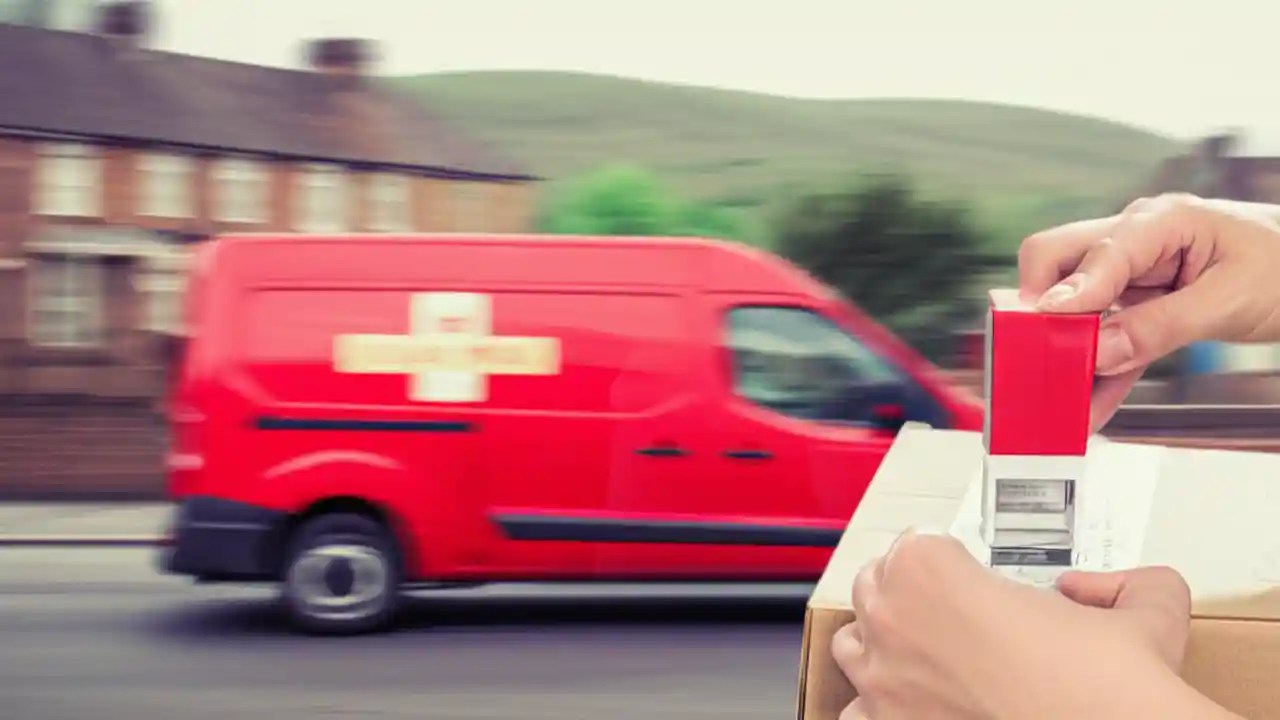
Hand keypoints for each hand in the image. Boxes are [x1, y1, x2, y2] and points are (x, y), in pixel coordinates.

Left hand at [829, 529, 1230, 719]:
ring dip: (879, 647)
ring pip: (853, 647)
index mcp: (929, 566)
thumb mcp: (1148, 608)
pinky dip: (877, 711)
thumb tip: (1090, 589)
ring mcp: (880, 680)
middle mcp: (891, 616)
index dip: (943, 560)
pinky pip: (856, 714)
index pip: (912, 545)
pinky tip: (914, 709)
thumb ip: (1131, 584)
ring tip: (924, 660)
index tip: (964, 576)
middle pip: (874, 589)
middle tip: (951, 616)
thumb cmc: (1114, 682)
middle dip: (907, 596)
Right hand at [1017, 194, 1279, 429]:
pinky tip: (1093, 405)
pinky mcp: (1145, 306)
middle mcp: (1135, 241)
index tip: (1043, 334)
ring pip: (1075, 308)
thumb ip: (1161, 325)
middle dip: (1040, 310)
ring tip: (1062, 397)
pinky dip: (1100, 372)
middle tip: (1038, 354)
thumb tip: (1100, 350)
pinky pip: (1110, 340)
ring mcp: (1136, 274)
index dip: (1062, 297)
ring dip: (1068, 351)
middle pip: (1057, 263)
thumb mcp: (1228, 299)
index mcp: (1157, 222)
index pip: (1089, 254)